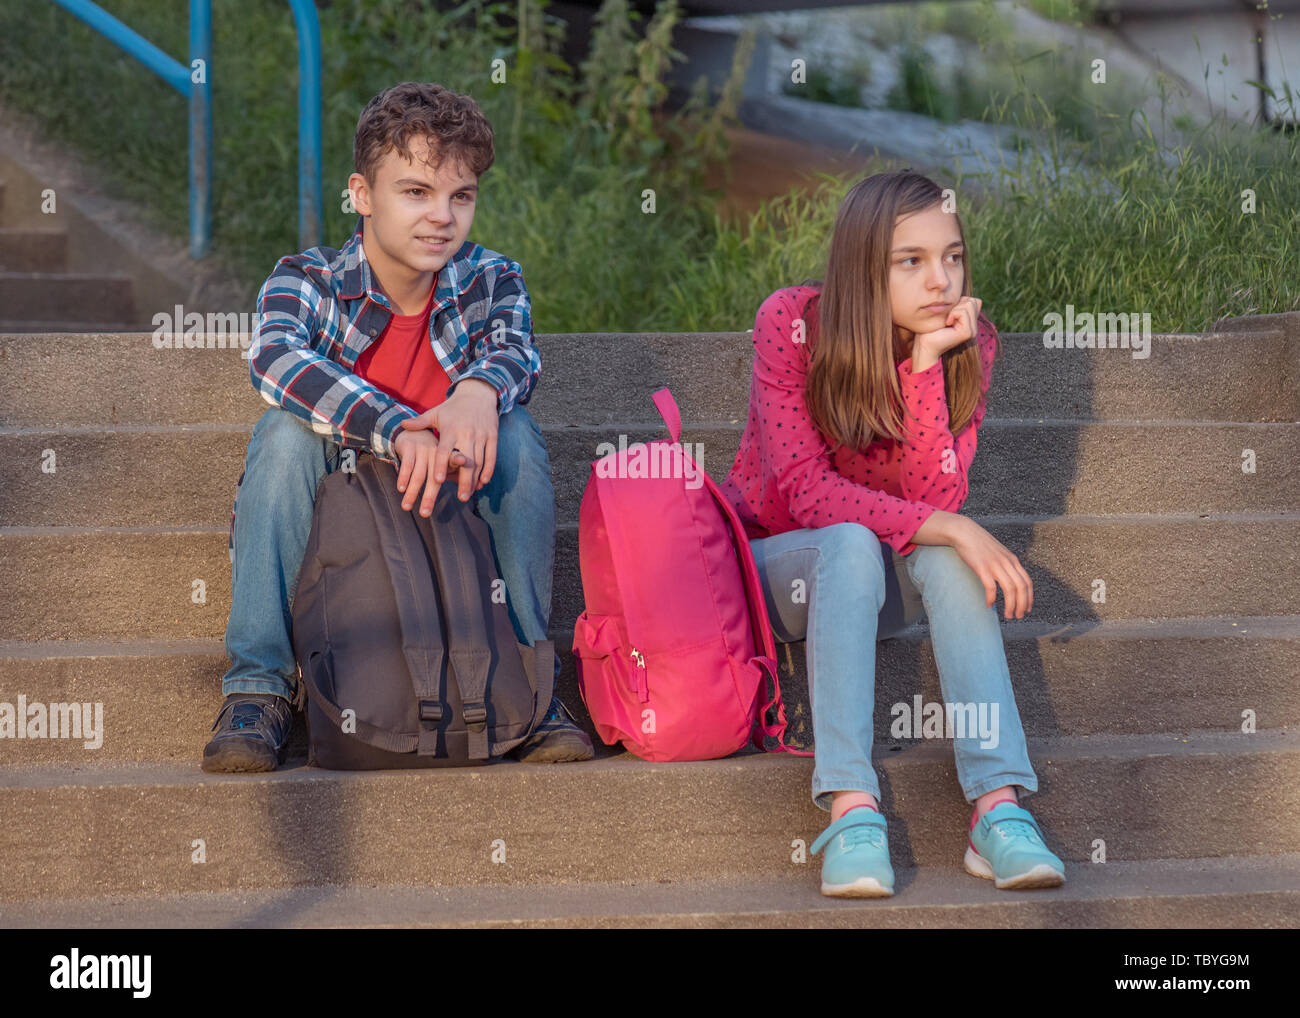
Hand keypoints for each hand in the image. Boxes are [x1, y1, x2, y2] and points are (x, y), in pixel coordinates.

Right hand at [391, 429, 475, 516]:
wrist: (416, 429)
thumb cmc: (435, 452)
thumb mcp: (447, 460)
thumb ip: (457, 474)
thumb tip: (470, 492)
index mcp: (448, 457)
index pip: (456, 471)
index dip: (459, 483)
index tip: (462, 492)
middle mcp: (437, 453)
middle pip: (434, 479)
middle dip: (428, 498)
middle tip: (425, 514)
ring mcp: (423, 449)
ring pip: (418, 475)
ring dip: (412, 492)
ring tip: (407, 507)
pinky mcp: (409, 446)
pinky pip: (407, 465)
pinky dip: (404, 477)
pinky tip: (401, 489)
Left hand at [396, 378, 498, 508]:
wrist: (478, 393)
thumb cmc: (452, 407)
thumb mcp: (436, 413)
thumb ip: (420, 422)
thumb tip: (402, 425)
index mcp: (451, 429)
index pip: (444, 450)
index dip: (442, 465)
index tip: (438, 480)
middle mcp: (467, 433)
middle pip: (466, 461)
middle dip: (464, 480)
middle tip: (460, 498)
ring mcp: (481, 435)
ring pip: (479, 462)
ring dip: (476, 480)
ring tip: (469, 494)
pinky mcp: (492, 436)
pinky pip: (492, 457)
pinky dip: (488, 470)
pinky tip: (483, 482)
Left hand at [914, 295, 981, 359]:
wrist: (925, 345)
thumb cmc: (931, 329)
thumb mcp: (945, 313)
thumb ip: (957, 305)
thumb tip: (963, 294)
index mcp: (971, 323)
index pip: (975, 301)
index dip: (960, 302)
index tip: (949, 314)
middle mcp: (974, 327)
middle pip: (974, 301)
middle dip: (958, 304)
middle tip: (948, 317)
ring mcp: (972, 330)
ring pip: (970, 304)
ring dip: (954, 309)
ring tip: (947, 321)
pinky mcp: (967, 332)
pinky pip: (963, 312)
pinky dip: (952, 314)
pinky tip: (947, 323)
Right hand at [947, 514, 1032, 619]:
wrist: (964, 532)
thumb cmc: (979, 544)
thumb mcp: (999, 553)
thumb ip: (1006, 565)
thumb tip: (1009, 580)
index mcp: (1013, 560)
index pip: (1027, 581)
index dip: (1029, 597)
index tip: (1027, 609)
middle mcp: (1007, 562)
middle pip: (1021, 587)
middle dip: (1022, 605)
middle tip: (1018, 616)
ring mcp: (995, 565)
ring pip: (1010, 589)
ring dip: (1011, 605)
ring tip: (1008, 615)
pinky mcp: (982, 567)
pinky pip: (991, 587)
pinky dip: (992, 598)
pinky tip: (989, 605)